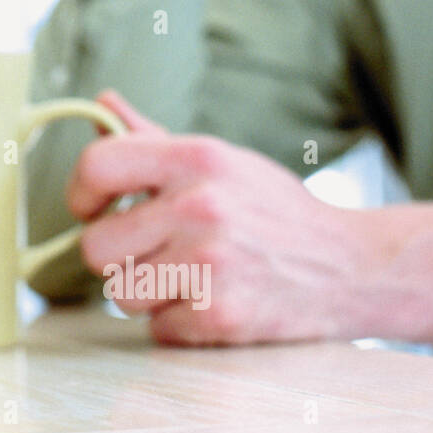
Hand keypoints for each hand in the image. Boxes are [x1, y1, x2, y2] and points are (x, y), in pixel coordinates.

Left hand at [68, 91, 432, 355]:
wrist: (352, 267)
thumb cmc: (273, 211)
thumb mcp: (220, 160)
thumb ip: (153, 139)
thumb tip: (101, 104)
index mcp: (196, 158)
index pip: (97, 166)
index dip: (80, 193)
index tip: (92, 208)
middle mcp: (201, 206)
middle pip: (96, 246)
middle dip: (116, 256)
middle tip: (153, 251)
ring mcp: (210, 263)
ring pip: (121, 293)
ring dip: (147, 293)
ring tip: (189, 276)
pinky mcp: (220, 314)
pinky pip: (157, 328)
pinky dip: (178, 323)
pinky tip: (212, 300)